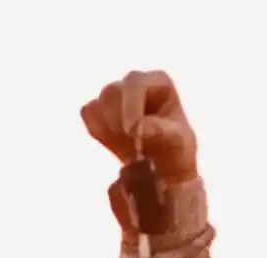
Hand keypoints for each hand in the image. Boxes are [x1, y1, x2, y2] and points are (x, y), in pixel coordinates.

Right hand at [81, 70, 198, 184]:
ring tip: (131, 145)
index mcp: (158, 81)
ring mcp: (115, 94)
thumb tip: (139, 128)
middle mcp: (134, 82)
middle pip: (112, 92)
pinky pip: (88, 114)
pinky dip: (100, 132)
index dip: (131, 106)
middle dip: (119, 121)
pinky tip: (118, 144)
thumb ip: (162, 133)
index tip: (132, 132)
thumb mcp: (178, 143)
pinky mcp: (98, 107)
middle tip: (134, 144)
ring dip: (110, 129)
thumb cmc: (177, 150)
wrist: (164, 167)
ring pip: (97, 103)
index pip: (136, 83)